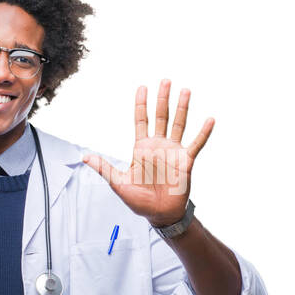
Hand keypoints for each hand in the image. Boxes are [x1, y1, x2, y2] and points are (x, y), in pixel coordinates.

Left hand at [82, 80, 212, 226]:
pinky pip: (196, 144)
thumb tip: (84, 157)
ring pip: (179, 124)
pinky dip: (203, 132)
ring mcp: (173, 151)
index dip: (141, 104)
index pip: (141, 121)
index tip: (142, 87)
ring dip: (182, 108)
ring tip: (185, 90)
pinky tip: (210, 120)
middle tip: (165, 80)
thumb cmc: (139, 200)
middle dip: (162, 99)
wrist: (158, 214)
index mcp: (141, 149)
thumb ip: (104, 167)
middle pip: (161, 117)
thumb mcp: (118, 182)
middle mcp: (158, 146)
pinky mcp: (186, 161)